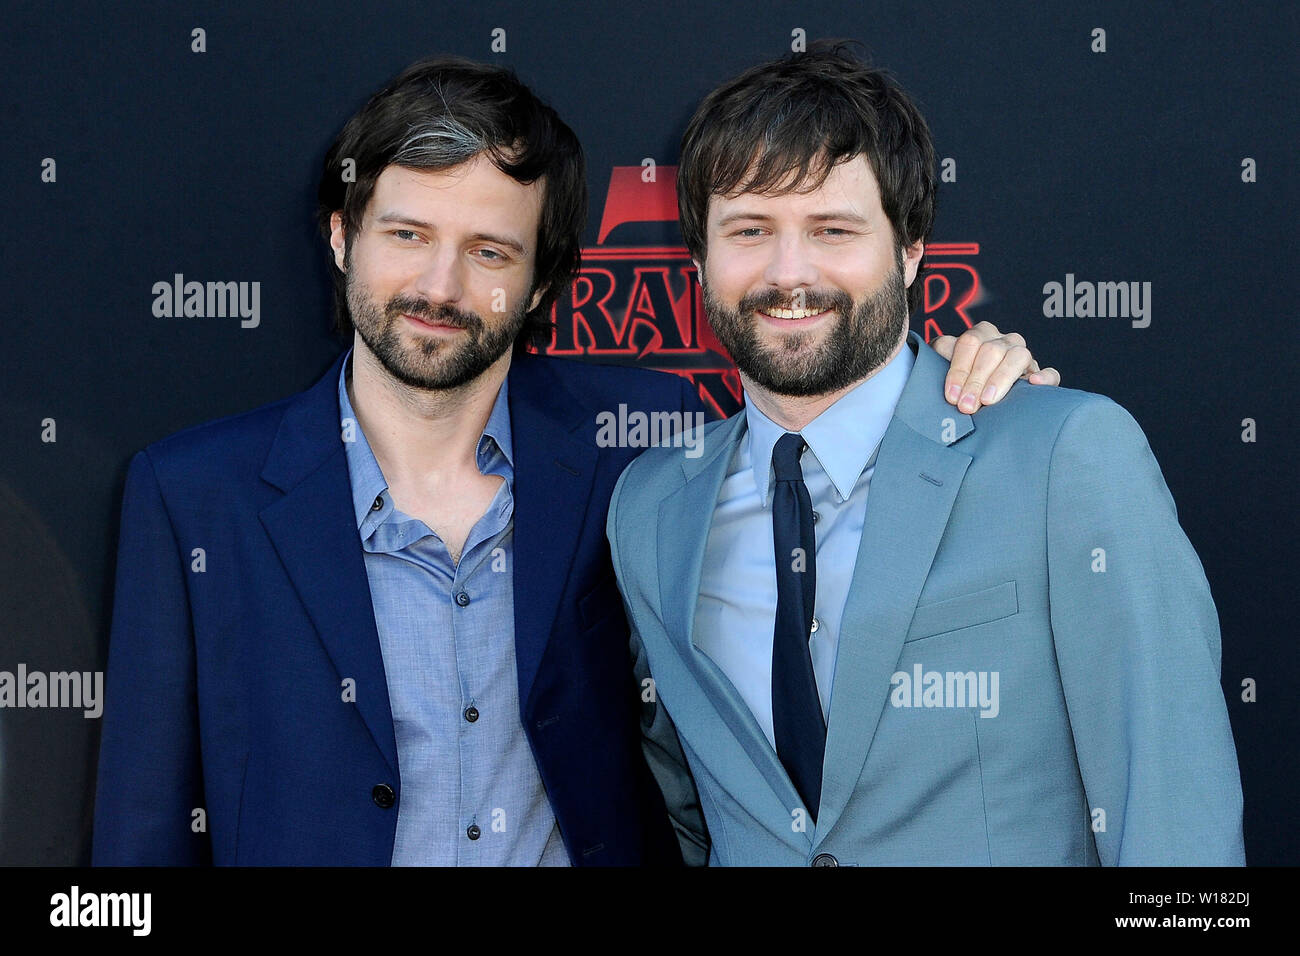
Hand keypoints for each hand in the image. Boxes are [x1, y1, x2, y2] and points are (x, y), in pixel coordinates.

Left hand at [931, 322, 1060, 412]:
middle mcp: (1002, 341)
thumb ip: (936, 365)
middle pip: (991, 350)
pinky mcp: (1040, 375)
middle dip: (976, 379)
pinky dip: (1044, 377)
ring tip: (988, 401)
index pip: (969, 342)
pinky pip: (1050, 373)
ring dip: (1001, 378)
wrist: (980, 404)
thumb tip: (929, 369)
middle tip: (966, 406)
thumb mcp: (943, 373)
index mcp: (978, 335)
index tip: (951, 396)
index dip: (958, 369)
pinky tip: (1033, 384)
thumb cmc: (957, 387)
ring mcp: (1023, 356)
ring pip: (1018, 356)